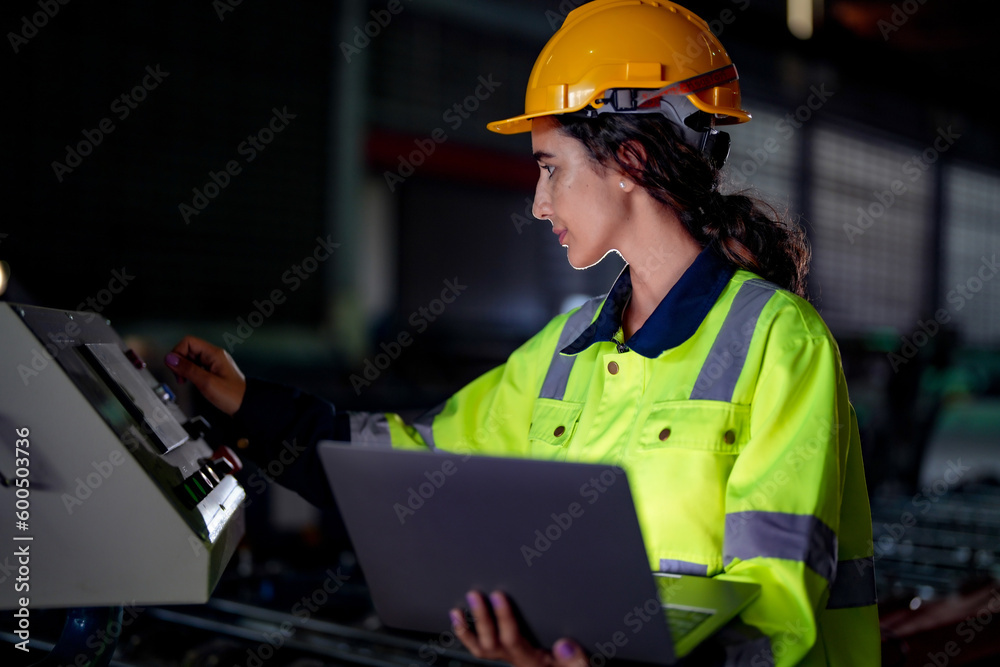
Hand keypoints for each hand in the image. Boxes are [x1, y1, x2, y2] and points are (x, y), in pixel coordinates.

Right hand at [165, 336, 245, 415]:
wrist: (246, 405)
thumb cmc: (232, 395)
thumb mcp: (206, 382)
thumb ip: (187, 369)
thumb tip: (170, 358)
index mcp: (214, 353)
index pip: (188, 341)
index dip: (177, 352)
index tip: (174, 367)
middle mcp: (214, 355)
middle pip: (188, 349)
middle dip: (179, 362)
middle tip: (180, 376)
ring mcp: (213, 363)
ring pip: (191, 358)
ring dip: (184, 368)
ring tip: (185, 380)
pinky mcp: (212, 371)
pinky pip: (196, 366)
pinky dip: (190, 373)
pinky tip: (192, 381)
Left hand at [451, 591, 587, 666]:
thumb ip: (575, 659)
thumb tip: (565, 645)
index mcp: (532, 660)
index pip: (513, 639)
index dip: (503, 618)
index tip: (499, 596)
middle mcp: (516, 660)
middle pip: (492, 643)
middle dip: (481, 619)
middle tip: (474, 595)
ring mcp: (509, 658)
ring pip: (482, 648)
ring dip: (467, 630)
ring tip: (456, 611)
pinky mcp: (506, 653)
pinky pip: (483, 649)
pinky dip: (468, 636)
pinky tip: (460, 622)